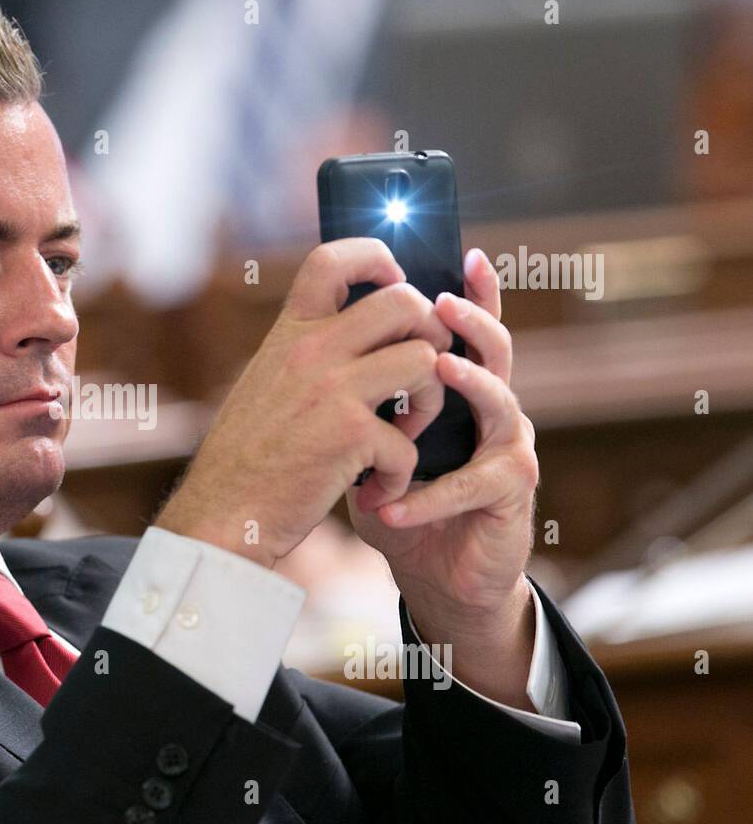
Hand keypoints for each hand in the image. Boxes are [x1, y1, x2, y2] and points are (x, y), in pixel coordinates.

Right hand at [155, 238, 450, 567]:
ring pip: (425, 359)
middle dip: (430, 335)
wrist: (220, 513)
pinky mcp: (350, 435)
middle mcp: (311, 351)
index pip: (333, 260)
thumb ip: (306, 355)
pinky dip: (401, 474)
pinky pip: (408, 441)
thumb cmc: (245, 459)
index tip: (394, 281)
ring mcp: (333, 390)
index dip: (377, 258)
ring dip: (432, 401)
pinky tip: (378, 490)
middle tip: (418, 374)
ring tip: (406, 433)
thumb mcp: (266, 384)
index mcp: (289, 335)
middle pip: (405, 301)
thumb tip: (352, 332)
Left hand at [346, 249, 538, 648]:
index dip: (474, 291)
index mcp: (461, 388)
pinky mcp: (510, 494)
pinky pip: (471, 484)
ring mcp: (508, 447)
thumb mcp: (372, 441)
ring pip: (500, 403)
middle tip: (441, 302)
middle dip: (473, 321)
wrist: (436, 571)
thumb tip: (313, 342)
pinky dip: (425, 496)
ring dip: (468, 385)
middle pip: (495, 350)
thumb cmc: (404, 498)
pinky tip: (386, 504)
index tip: (463, 252)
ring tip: (437, 371)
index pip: (468, 329)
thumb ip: (359, 397)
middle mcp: (494, 408)